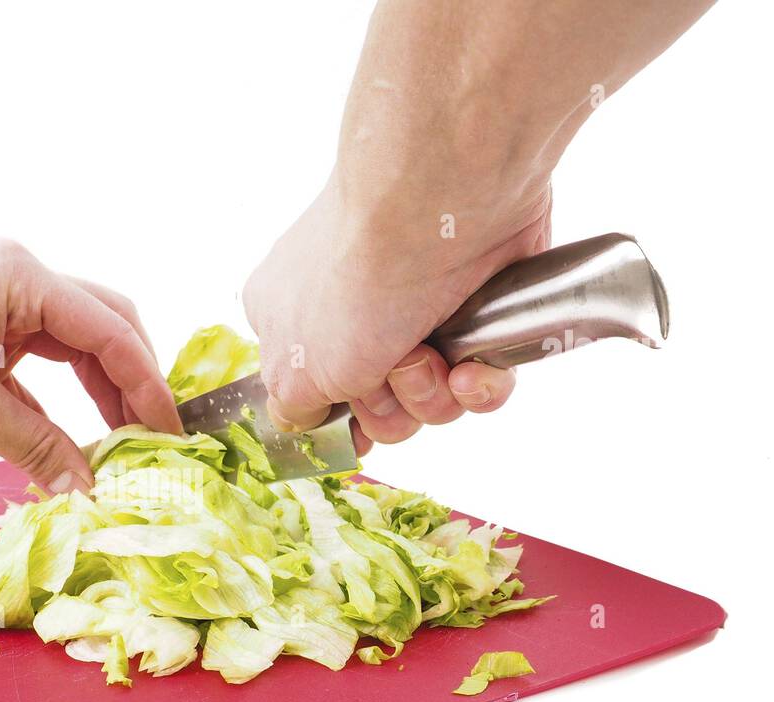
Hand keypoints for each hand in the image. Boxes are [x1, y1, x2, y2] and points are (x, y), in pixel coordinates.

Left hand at [0, 239, 181, 491]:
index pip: (110, 333)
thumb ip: (40, 449)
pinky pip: (41, 364)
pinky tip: (76, 443)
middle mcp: (17, 279)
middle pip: (104, 328)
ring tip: (125, 445)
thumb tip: (92, 491)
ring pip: (75, 347)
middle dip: (134, 384)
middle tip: (157, 440)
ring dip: (101, 394)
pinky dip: (62, 402)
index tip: (172, 436)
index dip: (148, 388)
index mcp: (21, 279)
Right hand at [243, 169, 551, 453]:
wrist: (439, 205)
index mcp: (294, 323)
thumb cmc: (355, 282)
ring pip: (433, 404)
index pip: (317, 400)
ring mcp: (421, 313)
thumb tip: (300, 421)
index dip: (340, 419)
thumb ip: (290, 410)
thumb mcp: (292, 374)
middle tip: (389, 367)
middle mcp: (356, 317)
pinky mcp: (480, 311)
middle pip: (380, 412)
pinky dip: (480, 386)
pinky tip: (471, 367)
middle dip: (391, 408)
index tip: (351, 423)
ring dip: (432, 396)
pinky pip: (484, 384)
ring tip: (430, 353)